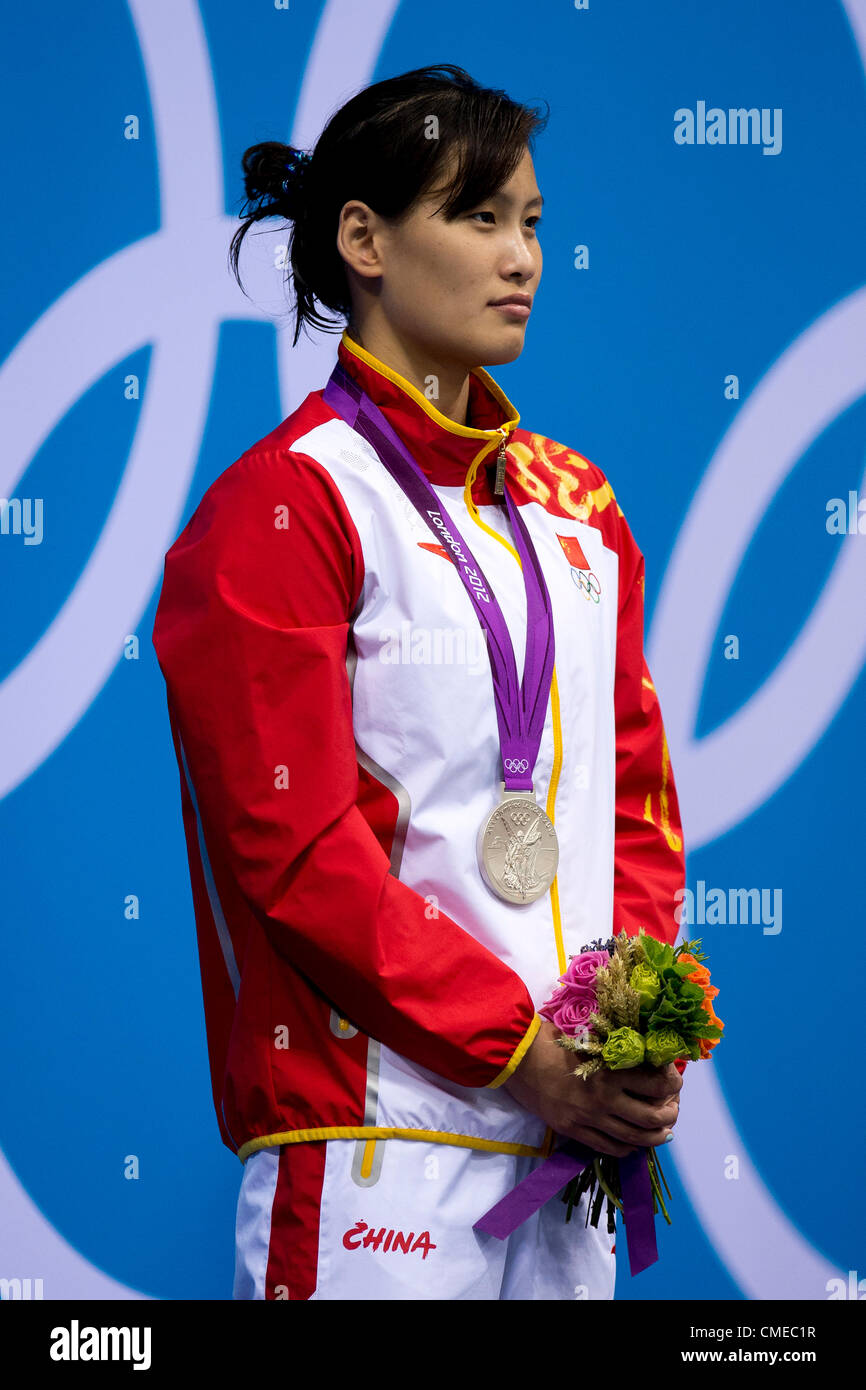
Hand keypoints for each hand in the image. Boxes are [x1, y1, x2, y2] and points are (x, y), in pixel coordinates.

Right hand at [502, 1019, 681, 1156]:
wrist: (517, 1057)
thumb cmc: (554, 1040)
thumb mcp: (591, 1039)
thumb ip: (617, 1050)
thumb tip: (645, 1054)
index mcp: (611, 1071)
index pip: (657, 1084)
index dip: (673, 1083)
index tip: (675, 1080)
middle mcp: (605, 1099)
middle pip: (651, 1117)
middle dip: (670, 1115)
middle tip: (673, 1110)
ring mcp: (589, 1118)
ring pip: (634, 1138)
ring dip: (655, 1137)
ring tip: (663, 1133)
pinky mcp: (574, 1130)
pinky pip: (609, 1147)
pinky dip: (627, 1148)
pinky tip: (633, 1143)